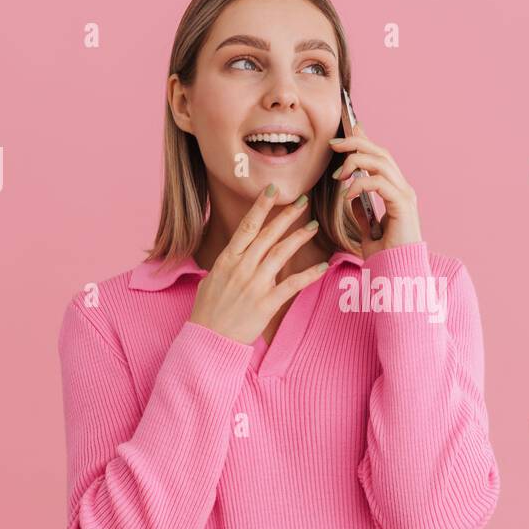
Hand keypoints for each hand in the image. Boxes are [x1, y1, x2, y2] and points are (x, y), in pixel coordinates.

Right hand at [187, 184, 328, 344]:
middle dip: (286, 215)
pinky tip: (322, 267)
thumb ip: (226, 265)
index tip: (272, 189)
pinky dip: (308, 275)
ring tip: (312, 226)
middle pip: (267, 235)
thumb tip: (233, 255)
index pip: (247, 226)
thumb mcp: (210, 280)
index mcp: (227, 259)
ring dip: (298, 238)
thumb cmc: (207, 311)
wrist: (208, 339)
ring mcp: (254, 285)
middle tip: (302, 200)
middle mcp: (242, 268)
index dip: (261, 206)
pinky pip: (291, 285)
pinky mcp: (266, 303)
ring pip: (280, 254)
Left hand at [328, 120, 421, 256]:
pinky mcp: (402, 205)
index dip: (364, 141)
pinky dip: (361, 184)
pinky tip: (348, 195)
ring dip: (355, 162)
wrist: (397, 276)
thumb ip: (363, 214)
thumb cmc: (386, 258)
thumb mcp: (369, 232)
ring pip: (381, 162)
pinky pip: (379, 183)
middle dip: (356, 143)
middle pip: (381, 152)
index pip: (381, 157)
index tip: (344, 135)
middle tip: (333, 145)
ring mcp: (405, 196)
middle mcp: (403, 190)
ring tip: (338, 176)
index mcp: (396, 192)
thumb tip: (353, 198)